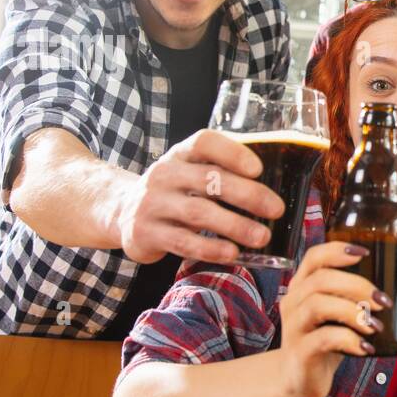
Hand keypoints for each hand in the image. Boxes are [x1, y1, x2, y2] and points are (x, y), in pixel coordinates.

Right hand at [114, 129, 285, 263]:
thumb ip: (222, 175)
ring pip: (198, 212)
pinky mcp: (146, 233)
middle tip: (276, 209)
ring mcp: (152, 203)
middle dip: (247, 195)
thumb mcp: (190, 174)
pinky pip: (182, 241)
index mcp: (180, 154)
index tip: (259, 169)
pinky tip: (232, 253)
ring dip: (235, 225)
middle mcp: (164, 174)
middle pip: (209, 180)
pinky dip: (210, 248)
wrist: (121, 212)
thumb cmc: (174, 193)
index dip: (232, 153)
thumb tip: (275, 190)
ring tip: (262, 237)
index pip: (204, 142)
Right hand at [276, 241, 387, 396]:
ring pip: (318, 305)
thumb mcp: (335, 313)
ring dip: (354, 312)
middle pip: (321, 279)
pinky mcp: (300, 352)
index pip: (314, 257)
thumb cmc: (323, 340)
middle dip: (357, 286)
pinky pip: (323, 339)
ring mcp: (293, 327)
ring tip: (375, 325)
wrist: (298, 379)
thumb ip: (351, 296)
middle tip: (382, 302)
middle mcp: (293, 302)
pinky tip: (365, 347)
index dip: (338, 250)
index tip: (365, 253)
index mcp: (302, 286)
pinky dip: (349, 340)